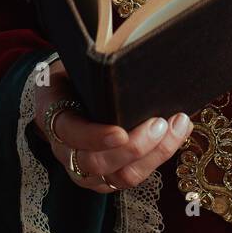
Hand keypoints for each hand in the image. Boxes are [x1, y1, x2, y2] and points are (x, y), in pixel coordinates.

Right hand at [32, 59, 192, 193]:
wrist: (64, 95)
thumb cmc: (73, 76)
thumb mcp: (73, 66)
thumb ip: (90, 69)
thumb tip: (124, 55)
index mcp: (53, 119)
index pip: (71, 134)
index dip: (95, 137)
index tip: (121, 132)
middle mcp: (67, 152)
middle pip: (97, 163)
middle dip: (134, 147)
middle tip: (159, 123)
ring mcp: (88, 170)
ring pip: (121, 176)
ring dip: (155, 154)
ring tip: (177, 126)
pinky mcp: (108, 177)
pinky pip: (134, 176)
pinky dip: (159, 156)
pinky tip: (177, 133)